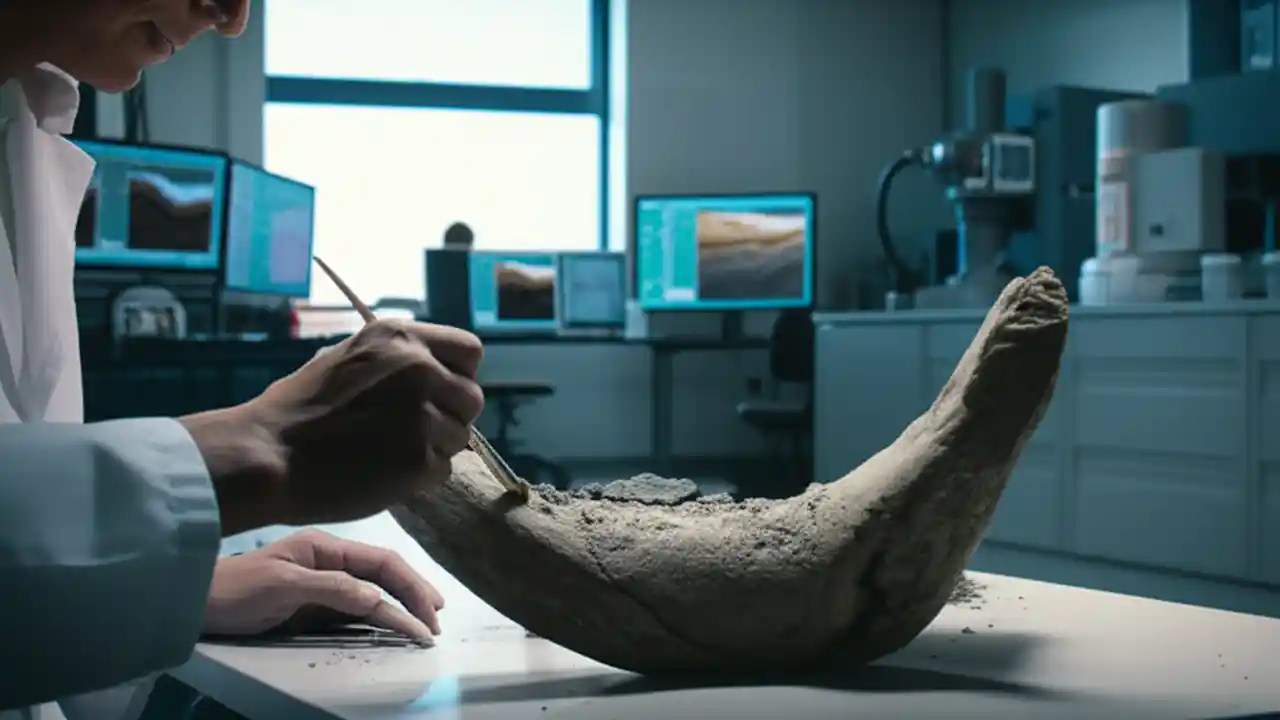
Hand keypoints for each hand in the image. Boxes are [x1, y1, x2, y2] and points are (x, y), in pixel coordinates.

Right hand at [181, 320, 484, 534]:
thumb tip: (437, 372)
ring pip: (460, 438)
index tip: (438, 393)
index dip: (456, 375)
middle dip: (450, 416)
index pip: (469, 351)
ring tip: (388, 452)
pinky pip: (443, 470)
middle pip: (471, 398)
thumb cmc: (298, 410)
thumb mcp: (350, 358)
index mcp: (401, 338)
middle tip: (410, 432)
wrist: (267, 455)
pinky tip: (384, 473)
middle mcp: (420, 370)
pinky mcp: (420, 460)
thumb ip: (398, 361)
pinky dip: (420, 477)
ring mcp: (423, 415)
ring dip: (434, 449)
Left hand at [202, 529, 444, 640]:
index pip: (381, 562)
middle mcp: (329, 562)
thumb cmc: (233, 589)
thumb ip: (332, 590)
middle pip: (384, 575)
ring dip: (400, 609)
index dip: (410, 585)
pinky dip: (379, 620)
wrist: (193, 606)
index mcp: (324, 547)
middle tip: (435, 623)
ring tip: (424, 627)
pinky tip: (394, 628)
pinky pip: (356, 612)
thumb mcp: (282, 586)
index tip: (429, 612)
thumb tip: (379, 600)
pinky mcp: (314, 608)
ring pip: (374, 594)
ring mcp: (323, 586)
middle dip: (413, 595)